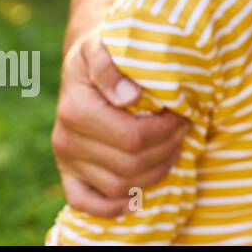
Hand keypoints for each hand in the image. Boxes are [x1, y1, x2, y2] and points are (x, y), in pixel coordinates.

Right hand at [51, 27, 188, 216]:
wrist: (86, 64)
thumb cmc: (106, 51)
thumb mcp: (106, 45)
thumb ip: (112, 66)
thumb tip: (129, 97)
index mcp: (76, 110)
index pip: (134, 137)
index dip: (168, 130)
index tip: (185, 113)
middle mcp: (66, 140)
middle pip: (131, 164)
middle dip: (167, 148)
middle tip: (185, 128)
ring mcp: (66, 160)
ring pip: (119, 186)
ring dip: (155, 171)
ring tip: (172, 147)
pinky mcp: (68, 174)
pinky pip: (86, 203)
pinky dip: (114, 206)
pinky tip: (138, 195)